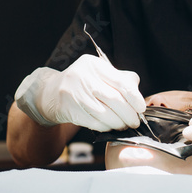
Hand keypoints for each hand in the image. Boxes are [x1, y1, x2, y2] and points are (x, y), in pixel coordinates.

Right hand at [14, 55, 145, 131]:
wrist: (50, 93)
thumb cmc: (82, 83)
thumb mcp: (98, 73)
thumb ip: (119, 79)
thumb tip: (137, 94)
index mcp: (93, 64)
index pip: (121, 82)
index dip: (134, 97)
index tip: (141, 108)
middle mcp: (83, 77)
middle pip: (115, 100)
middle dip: (129, 114)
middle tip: (135, 121)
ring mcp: (74, 94)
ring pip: (105, 114)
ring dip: (119, 123)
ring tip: (124, 125)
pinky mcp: (70, 110)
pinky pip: (95, 122)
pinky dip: (106, 127)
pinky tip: (110, 126)